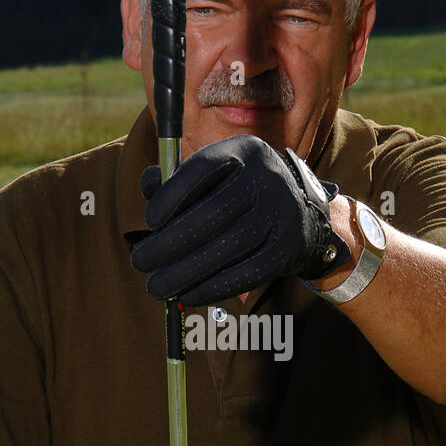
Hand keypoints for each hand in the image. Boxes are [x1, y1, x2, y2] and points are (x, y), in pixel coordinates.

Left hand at [130, 135, 351, 305]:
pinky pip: (247, 273)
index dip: (171, 196)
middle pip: (213, 214)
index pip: (203, 169)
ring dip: (185, 272)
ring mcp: (282, 213)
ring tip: (156, 286)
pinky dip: (213, 287)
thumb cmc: (243, 194)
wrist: (305, 215)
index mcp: (244, 152)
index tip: (149, 221)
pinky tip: (188, 294)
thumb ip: (178, 179)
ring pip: (227, 248)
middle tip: (140, 262)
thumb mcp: (217, 175)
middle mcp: (267, 177)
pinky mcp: (288, 248)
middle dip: (169, 243)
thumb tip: (148, 186)